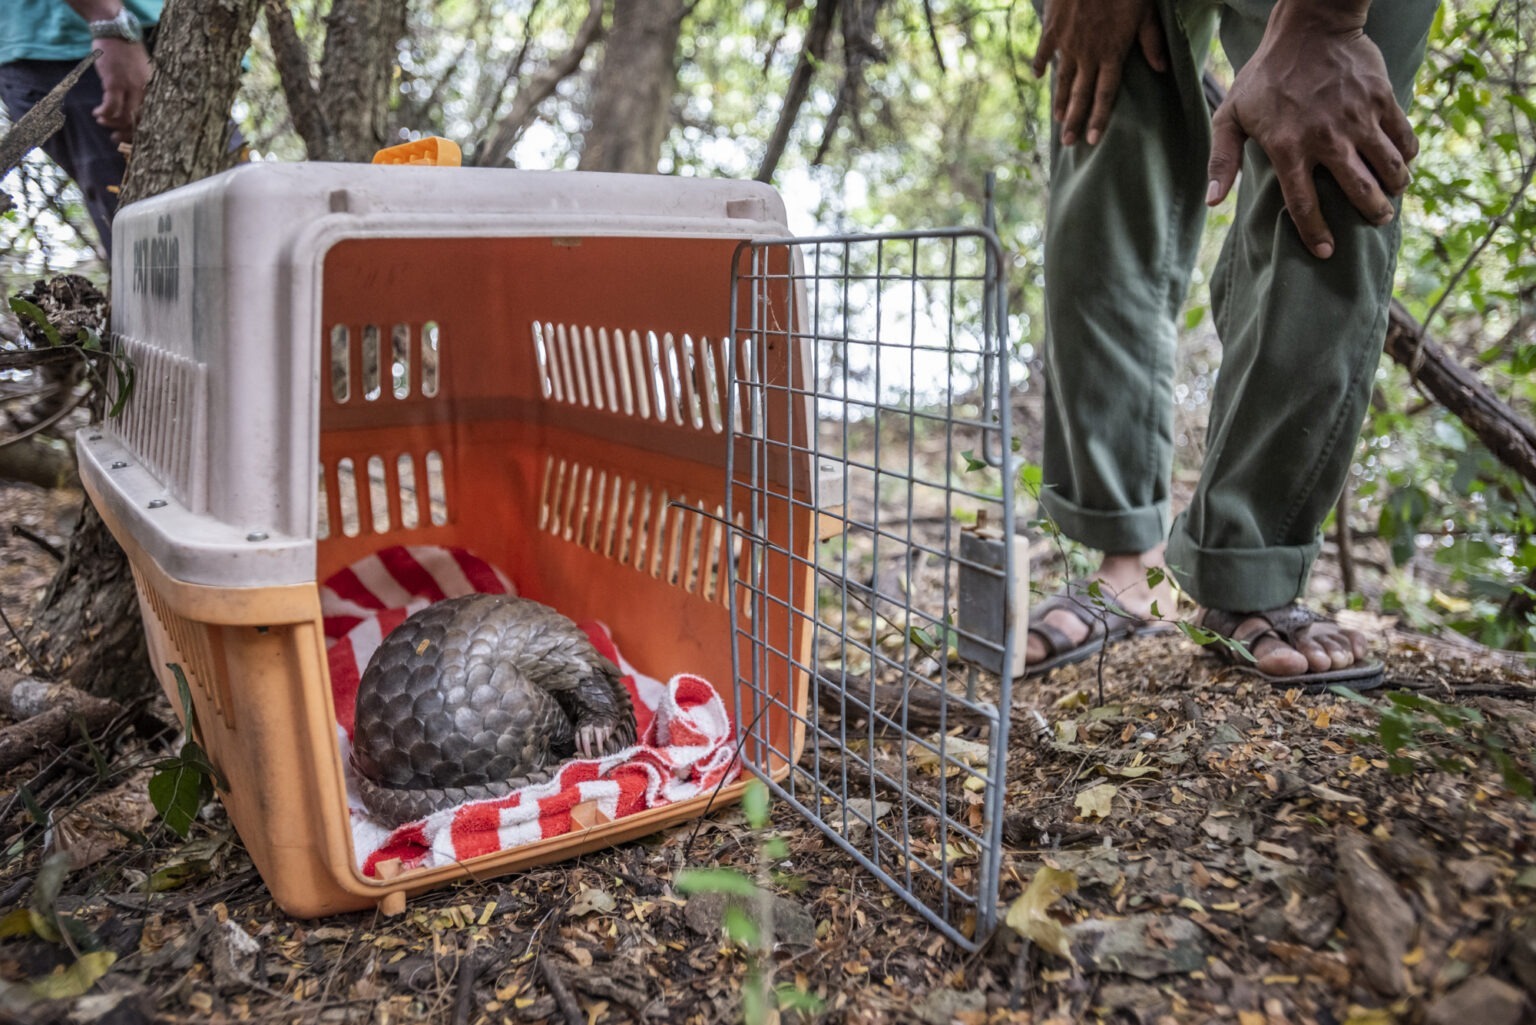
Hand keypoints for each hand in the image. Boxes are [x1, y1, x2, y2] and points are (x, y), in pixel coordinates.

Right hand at [90, 37, 151, 143]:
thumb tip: (133, 111)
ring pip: (126, 117)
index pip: (154, 119)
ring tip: (102, 121)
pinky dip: (104, 113)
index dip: (142, 132)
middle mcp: (147, 91)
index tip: (131, 139)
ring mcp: (132, 87)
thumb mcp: (141, 74)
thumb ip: (140, 91)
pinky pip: (112, 107)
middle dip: (127, 133)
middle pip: (141, 122)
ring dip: (112, 123)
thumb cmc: (126, 54)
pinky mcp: (116, 83)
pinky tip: (97, 113)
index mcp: (155, 90)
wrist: (115, 31)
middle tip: (115, 138)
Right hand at [1031, 0, 1167, 145]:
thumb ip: (1151, 41)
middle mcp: (1088, 55)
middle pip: (1080, 94)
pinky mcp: (1052, 29)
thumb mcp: (1145, 11)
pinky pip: (1044, 52)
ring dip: (1059, 101)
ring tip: (1057, 119)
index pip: (1105, 94)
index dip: (1098, 118)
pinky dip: (1039, 65)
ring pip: (1062, 79)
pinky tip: (1036, 76)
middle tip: (1068, 142)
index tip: (1091, 139)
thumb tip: (1161, 69)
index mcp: (1112, 53)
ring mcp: (1067, 43)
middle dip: (1074, 120)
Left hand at [1206, 0, 1416, 258]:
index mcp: (1287, 147)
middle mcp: (1326, 138)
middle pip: (1359, 191)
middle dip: (1373, 213)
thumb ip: (1223, 159)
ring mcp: (1357, 118)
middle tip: (1377, 220)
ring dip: (1395, 187)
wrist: (1309, 28)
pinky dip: (1407, 154)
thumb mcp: (1231, 114)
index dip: (1315, 232)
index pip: (1303, 203)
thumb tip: (1212, 201)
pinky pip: (1404, 137)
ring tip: (1392, 195)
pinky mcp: (1382, 99)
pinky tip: (1401, 162)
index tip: (1326, 251)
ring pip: (1388, 167)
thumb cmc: (1264, 76)